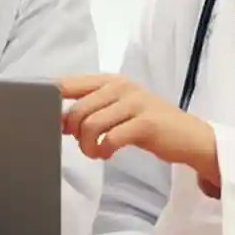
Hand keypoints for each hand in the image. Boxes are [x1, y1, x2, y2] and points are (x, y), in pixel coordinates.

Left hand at [60, 74, 220, 189]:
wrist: (189, 137)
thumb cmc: (148, 123)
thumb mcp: (118, 108)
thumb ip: (91, 108)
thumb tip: (58, 119)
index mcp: (110, 80)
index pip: (69, 84)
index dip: (50, 101)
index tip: (45, 118)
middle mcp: (121, 86)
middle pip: (77, 109)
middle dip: (72, 132)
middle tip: (83, 144)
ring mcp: (135, 103)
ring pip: (91, 124)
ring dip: (86, 145)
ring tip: (95, 151)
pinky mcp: (146, 123)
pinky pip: (110, 138)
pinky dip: (103, 150)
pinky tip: (107, 153)